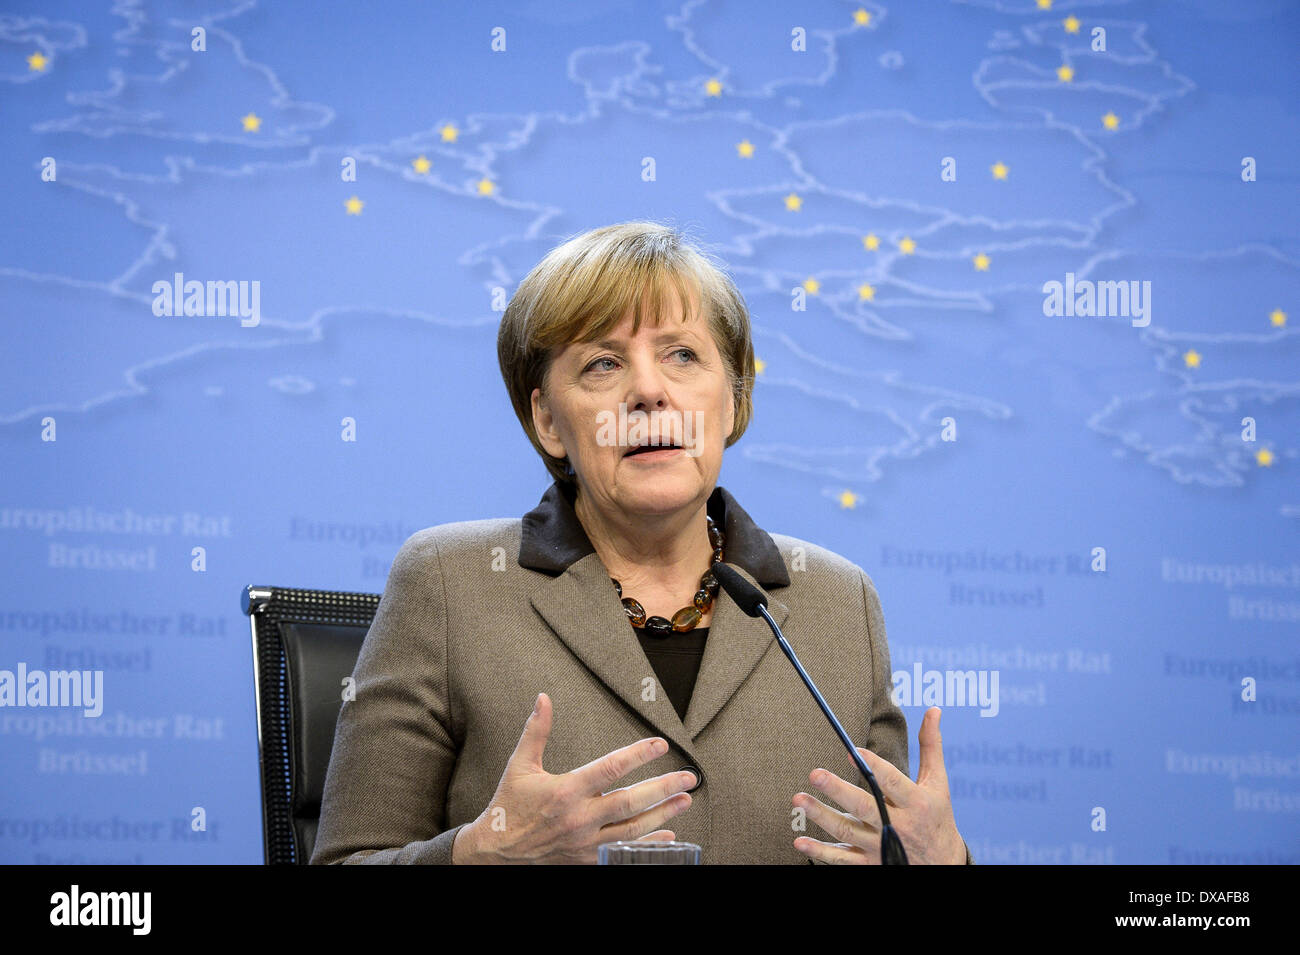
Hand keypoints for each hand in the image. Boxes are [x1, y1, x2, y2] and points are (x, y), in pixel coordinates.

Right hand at [452, 692, 695, 863]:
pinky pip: (623, 852)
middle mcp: (579, 818)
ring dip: (663, 815)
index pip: (611, 768)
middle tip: (689, 777)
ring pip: (633, 829)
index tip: (660, 744)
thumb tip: (544, 698)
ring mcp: (585, 842)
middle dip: (663, 788)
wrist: (495, 854)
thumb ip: (536, 731)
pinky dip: (647, 845)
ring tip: (685, 800)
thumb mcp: (520, 765)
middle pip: (630, 801)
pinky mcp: (586, 860)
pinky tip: (667, 836)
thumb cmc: (508, 806)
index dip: (639, 754)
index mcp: (566, 790)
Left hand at [792, 706, 965, 864]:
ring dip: (821, 816)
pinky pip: (842, 859)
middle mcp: (898, 826)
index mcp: (916, 802)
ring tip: (799, 799)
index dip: (875, 766)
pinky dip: (820, 852)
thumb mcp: (938, 783)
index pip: (893, 782)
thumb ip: (931, 747)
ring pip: (848, 831)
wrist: (944, 864)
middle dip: (839, 790)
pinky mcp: (870, 863)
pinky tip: (800, 841)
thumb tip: (933, 709)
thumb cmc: (937, 816)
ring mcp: (881, 846)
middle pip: (865, 807)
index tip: (854, 752)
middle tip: (815, 774)